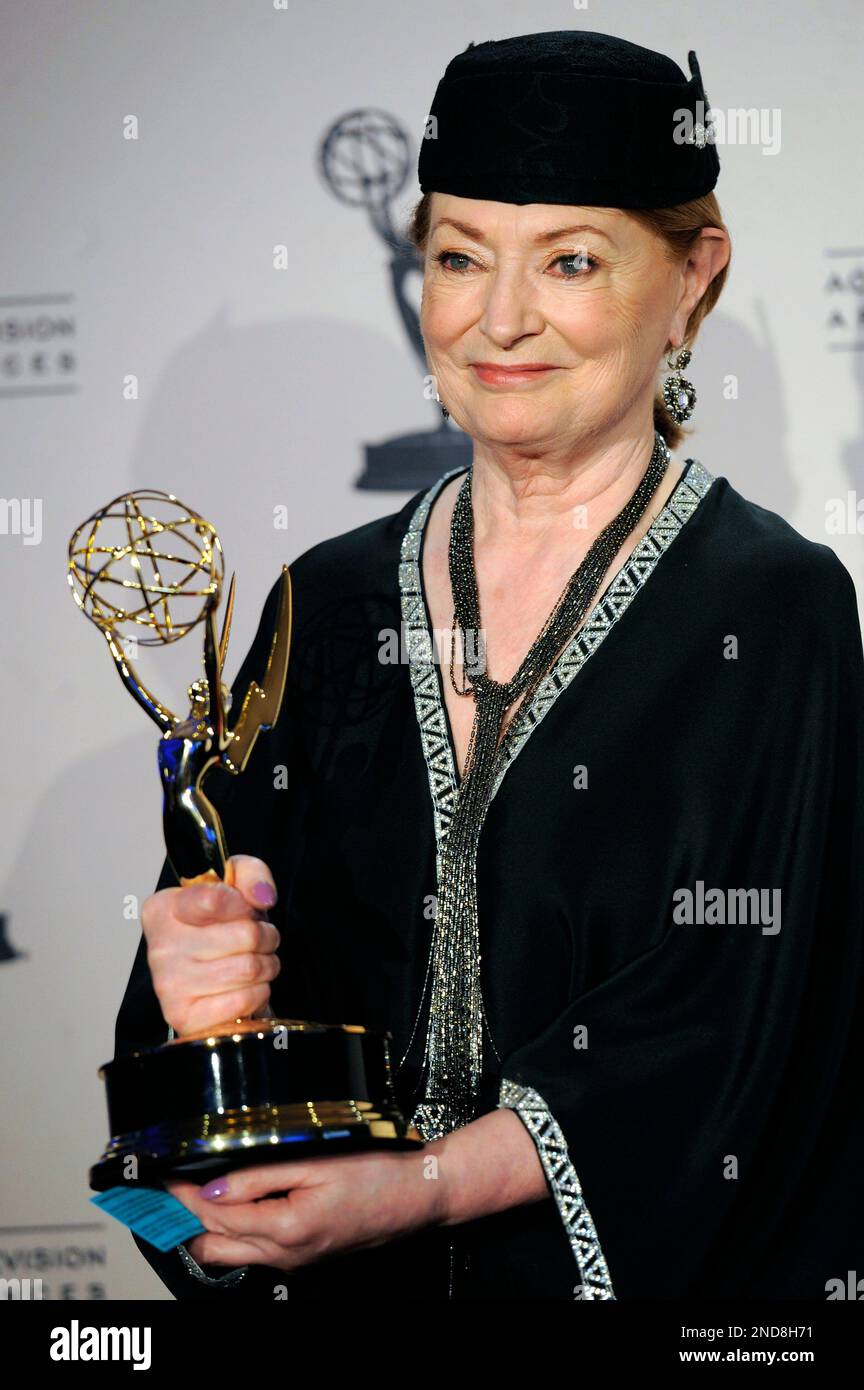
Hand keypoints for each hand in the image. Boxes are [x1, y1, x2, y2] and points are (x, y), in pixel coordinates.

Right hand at [141, 853, 280, 1035]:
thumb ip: (251, 874)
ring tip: (254, 962)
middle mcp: (160, 946)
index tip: (244, 910)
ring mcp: (169, 985)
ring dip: (266, 965)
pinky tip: (244, 988)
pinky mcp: (185, 1017)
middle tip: (257, 940)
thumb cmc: (225, 932)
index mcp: (163, 908)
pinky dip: (257, 994)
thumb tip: (261, 896)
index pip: (216, 898)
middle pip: (245, 935)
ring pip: (249, 968)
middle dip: (266, 936)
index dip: (245, 905)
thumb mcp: (237, 887)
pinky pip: (244, 1000)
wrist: (216, 983)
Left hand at [166, 1147, 443, 1270]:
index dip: (182, 1195)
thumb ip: (259, 1176)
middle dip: (182, 1220)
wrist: (418, 1196)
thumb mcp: (316, 1163)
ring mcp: (293, 1260)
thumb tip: (211, 1189)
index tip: (162, 1176)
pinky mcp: (302, 1255)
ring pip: (230, 1252)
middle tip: (162, 1191)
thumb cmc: (377, 1175)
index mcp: (286, 1230)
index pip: (214, 1217)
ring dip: (203, 1227)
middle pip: (212, 1247)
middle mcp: (285, 1255)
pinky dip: (231, 1231)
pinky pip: (254, 1249)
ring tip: (186, 1193)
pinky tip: (228, 1204)